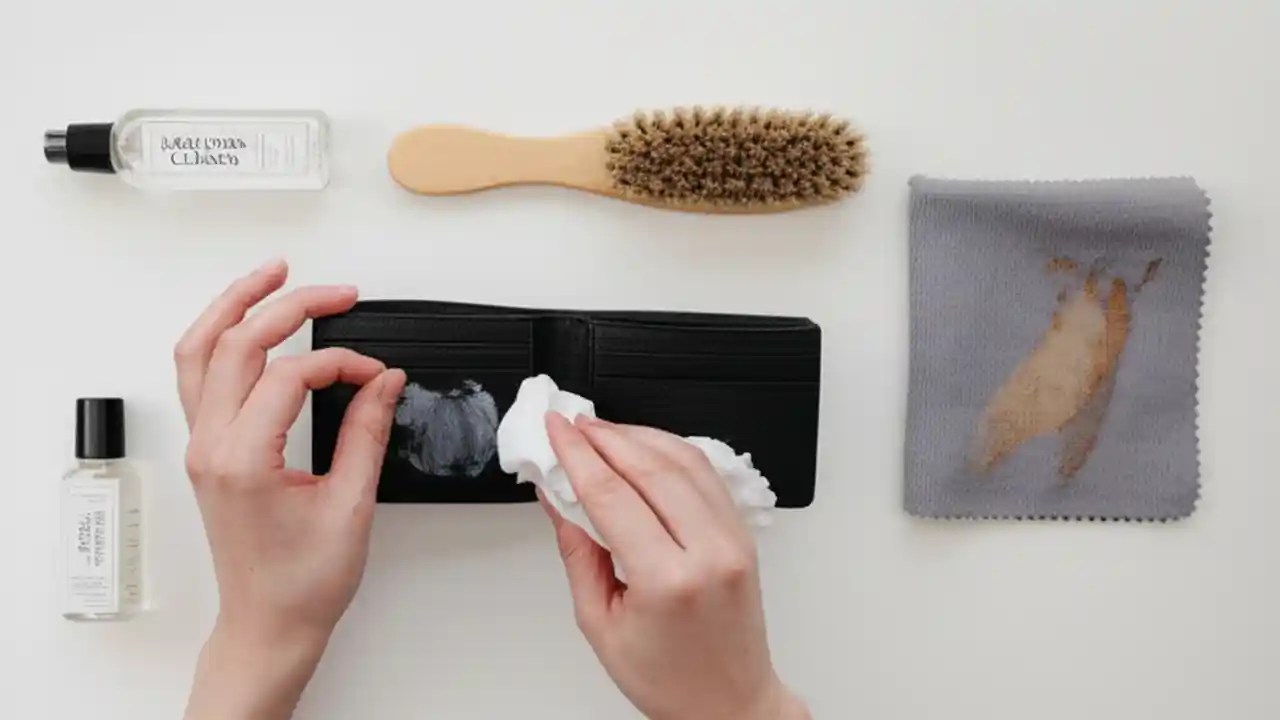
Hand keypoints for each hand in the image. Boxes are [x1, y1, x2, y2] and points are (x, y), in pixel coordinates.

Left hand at [176, 260, 405, 719]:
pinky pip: (198, 376)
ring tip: (272, 275)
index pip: (289, 376)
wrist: (268, 624)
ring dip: (234, 305)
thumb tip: (382, 382)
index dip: (340, 364)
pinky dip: (220, 338)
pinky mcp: (208, 450)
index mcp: (243, 460)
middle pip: (237, 344)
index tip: (375, 375)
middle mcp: (211, 446)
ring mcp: (202, 446)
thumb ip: (366, 433)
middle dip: (289, 306)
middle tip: (336, 292)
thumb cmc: (302, 583)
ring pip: (200, 351)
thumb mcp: (350, 505)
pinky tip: (247, 322)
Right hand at [543, 415, 809, 719]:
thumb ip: (578, 553)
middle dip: (605, 436)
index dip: (577, 454)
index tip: (556, 430)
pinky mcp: (743, 534)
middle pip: (651, 467)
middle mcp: (708, 552)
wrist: (728, 703)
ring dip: (639, 436)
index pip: (612, 494)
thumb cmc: (669, 678)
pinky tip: (645, 447)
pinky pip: (707, 475)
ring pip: (685, 460)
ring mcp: (733, 540)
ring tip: (602, 430)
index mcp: (667, 580)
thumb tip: (557, 499)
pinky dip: (672, 451)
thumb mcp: (600, 623)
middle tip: (573, 423)